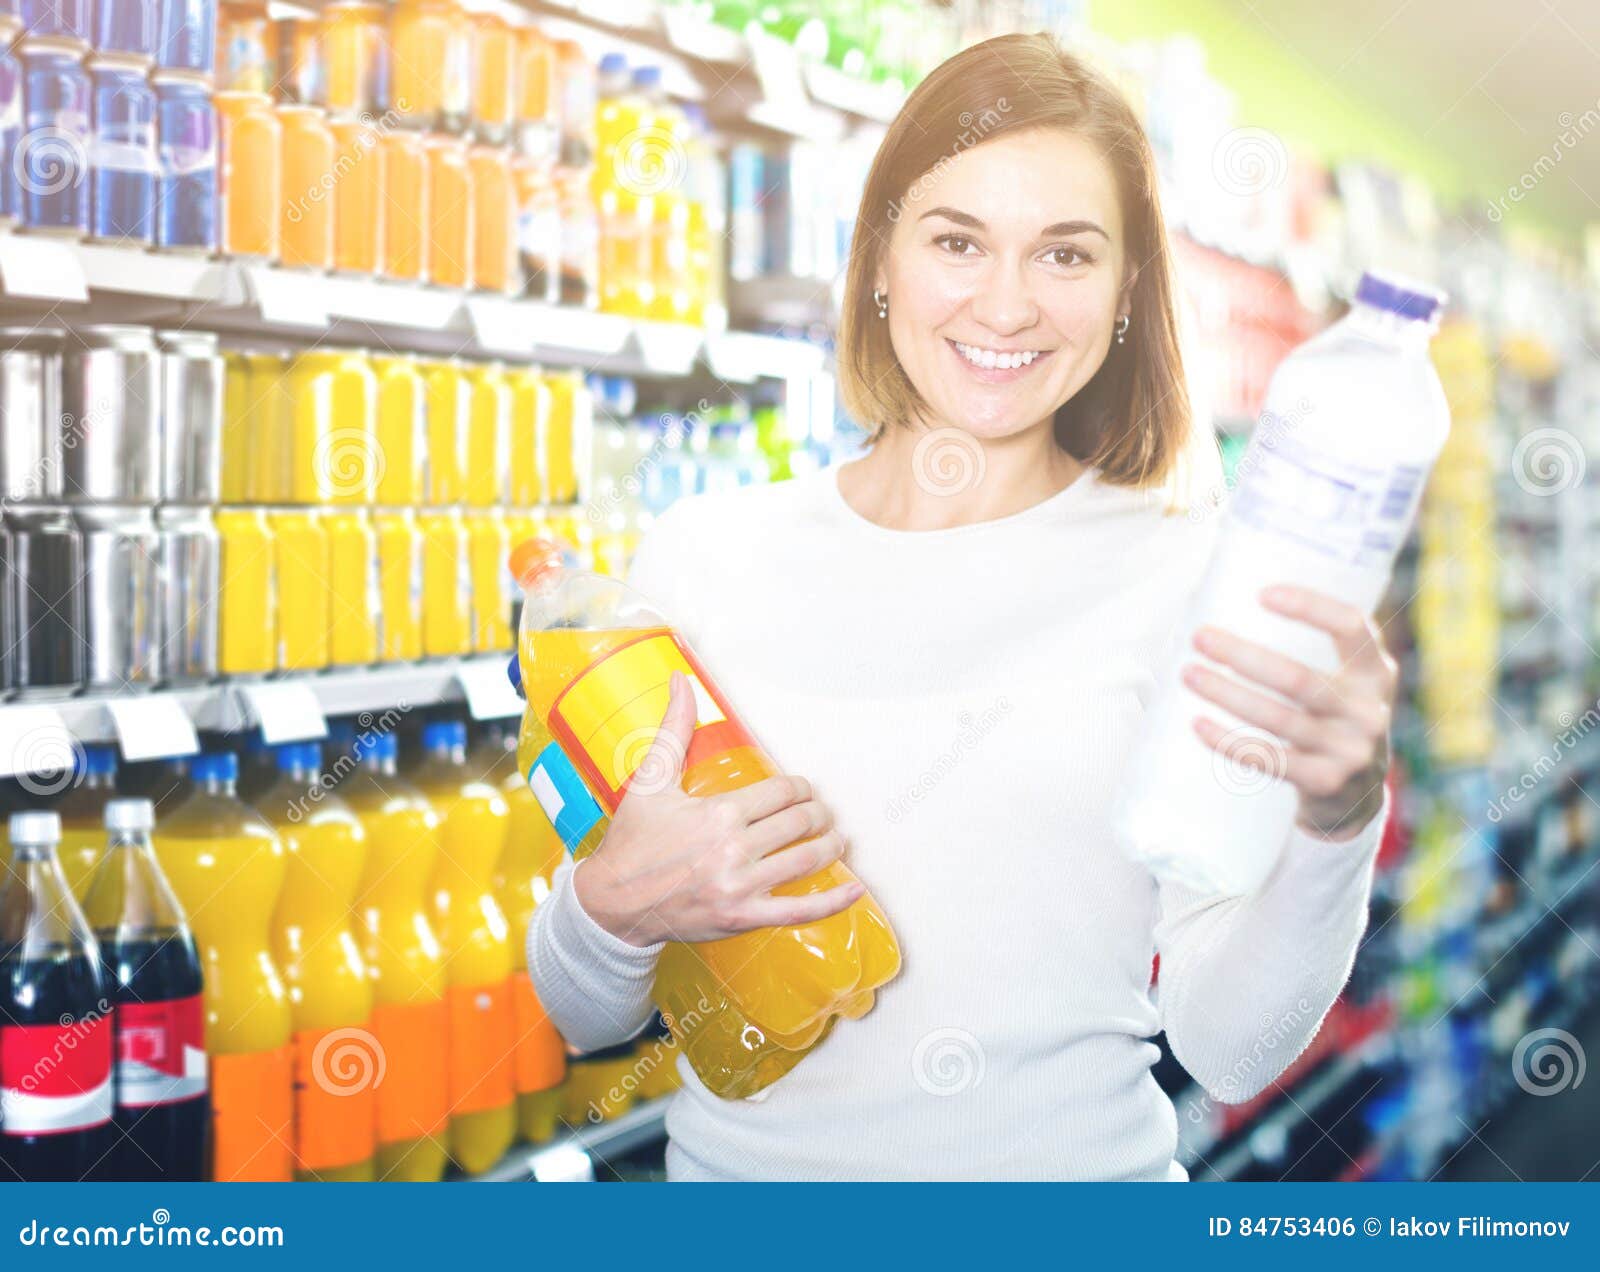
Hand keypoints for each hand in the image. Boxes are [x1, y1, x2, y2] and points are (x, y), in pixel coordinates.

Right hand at [573, 671, 863, 946]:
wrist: (611, 903)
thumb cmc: (632, 841)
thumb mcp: (651, 781)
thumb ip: (674, 729)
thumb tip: (681, 681)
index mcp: (718, 813)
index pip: (782, 792)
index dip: (799, 788)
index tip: (800, 790)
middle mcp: (733, 849)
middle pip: (800, 823)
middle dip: (816, 813)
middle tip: (818, 813)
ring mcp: (741, 887)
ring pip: (807, 859)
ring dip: (830, 845)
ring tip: (835, 839)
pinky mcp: (744, 918)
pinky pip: (800, 912)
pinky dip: (832, 902)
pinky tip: (853, 891)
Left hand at [1180, 585, 1395, 840]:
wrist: (1356, 800)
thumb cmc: (1333, 724)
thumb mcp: (1346, 687)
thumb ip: (1315, 656)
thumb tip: (1229, 612)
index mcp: (1376, 673)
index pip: (1351, 626)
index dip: (1310, 606)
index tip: (1261, 595)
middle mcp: (1369, 710)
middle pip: (1298, 677)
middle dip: (1242, 655)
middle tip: (1199, 637)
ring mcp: (1350, 750)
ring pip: (1277, 717)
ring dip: (1226, 693)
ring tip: (1189, 674)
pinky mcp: (1326, 782)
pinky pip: (1268, 759)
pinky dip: (1229, 740)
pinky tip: (1199, 723)